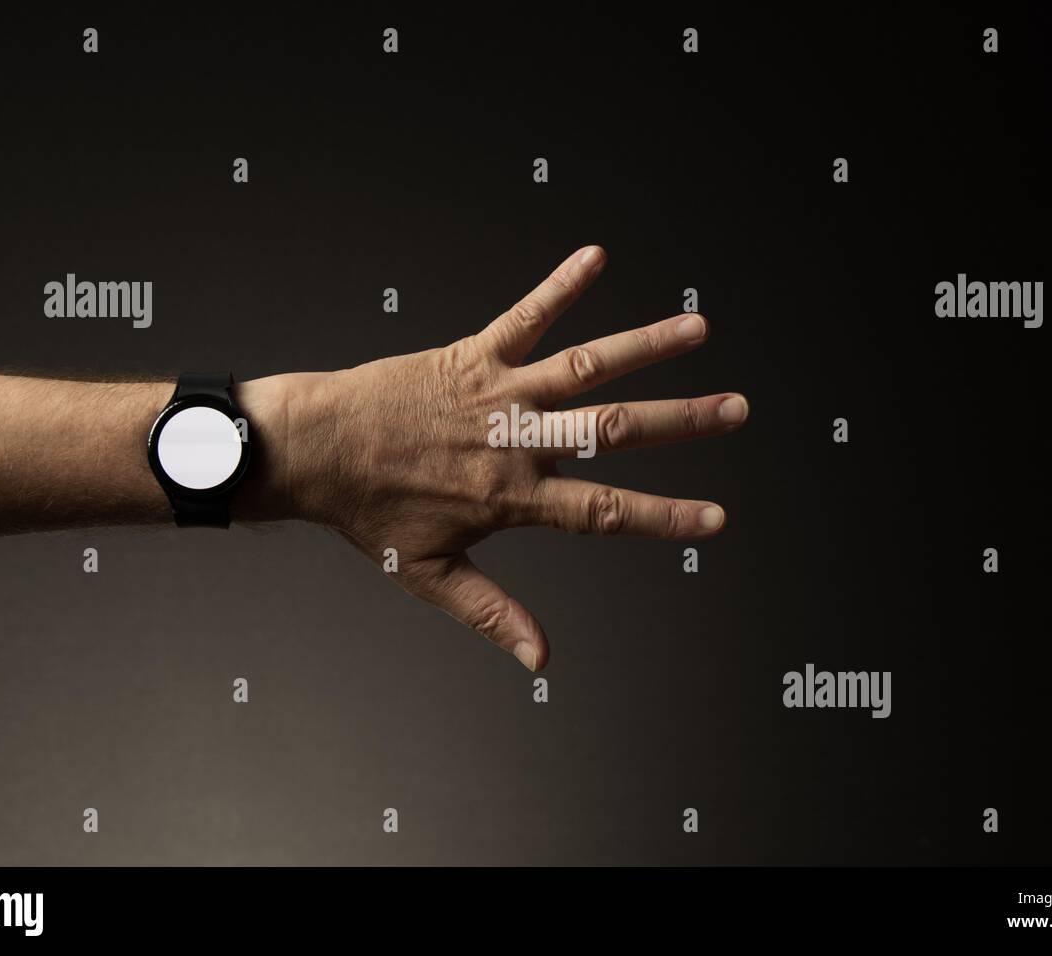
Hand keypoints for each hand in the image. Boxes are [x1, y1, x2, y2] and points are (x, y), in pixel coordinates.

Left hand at [259, 246, 748, 669]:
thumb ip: (492, 612)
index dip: (665, 516)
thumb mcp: (431, 574)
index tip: (716, 518)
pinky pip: (525, 316)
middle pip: (614, 429)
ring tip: (697, 327)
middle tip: (737, 409)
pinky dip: (560, 287)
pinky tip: (595, 256)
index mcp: (513, 497)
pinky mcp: (474, 354)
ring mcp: (499, 393)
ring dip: (644, 345)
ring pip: (585, 367)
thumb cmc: (370, 513)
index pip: (605, 509)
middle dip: (682, 420)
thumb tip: (541, 660)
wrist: (314, 451)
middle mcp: (517, 441)